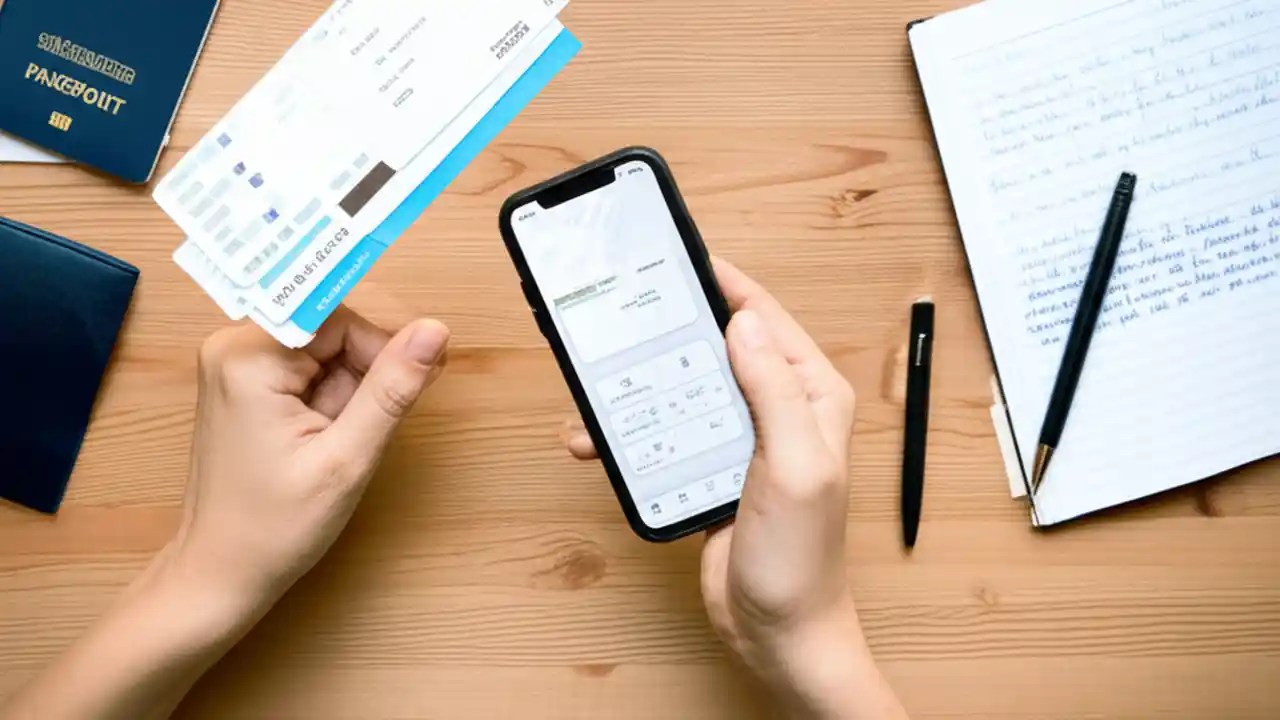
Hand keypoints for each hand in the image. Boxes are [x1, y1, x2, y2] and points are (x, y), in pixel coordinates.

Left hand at [174, 307, 449, 612]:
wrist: (220, 574)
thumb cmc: (275, 527)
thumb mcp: (347, 459)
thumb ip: (391, 389)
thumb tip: (435, 331)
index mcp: (249, 356)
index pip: (341, 314)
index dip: (386, 342)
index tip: (423, 375)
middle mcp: (236, 346)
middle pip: (333, 325)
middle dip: (370, 367)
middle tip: (383, 419)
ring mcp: (240, 364)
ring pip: (328, 347)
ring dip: (355, 386)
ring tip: (350, 437)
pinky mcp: (249, 384)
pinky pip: (311, 367)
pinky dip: (337, 396)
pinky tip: (336, 434)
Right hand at [564, 259, 904, 717]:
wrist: (779, 628)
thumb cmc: (800, 556)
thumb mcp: (795, 464)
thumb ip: (773, 390)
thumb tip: (745, 320)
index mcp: (811, 394)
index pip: (765, 318)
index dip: (724, 283)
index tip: (680, 257)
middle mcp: (779, 408)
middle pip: (716, 347)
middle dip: (668, 332)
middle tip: (623, 317)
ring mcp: (743, 438)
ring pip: (684, 388)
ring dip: (641, 386)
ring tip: (598, 386)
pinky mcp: (711, 468)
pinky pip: (668, 433)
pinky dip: (632, 434)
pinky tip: (597, 440)